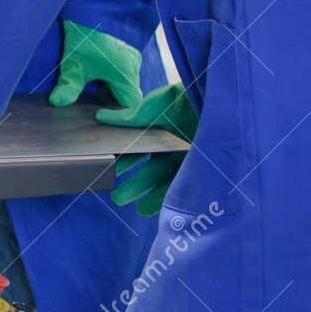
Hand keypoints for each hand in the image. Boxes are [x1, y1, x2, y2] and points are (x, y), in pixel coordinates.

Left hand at [49, 20, 143, 109]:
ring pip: (125, 83)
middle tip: (92, 104)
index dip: (118, 114)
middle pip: (127, 95)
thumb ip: (68, 87)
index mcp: (126, 75)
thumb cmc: (85, 37)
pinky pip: (123, 72)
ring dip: (111, 89)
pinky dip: (112, 78)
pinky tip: (96, 76)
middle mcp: (134, 67)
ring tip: (92, 90)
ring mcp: (132, 58)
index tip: (100, 114)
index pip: (131, 105)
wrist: (91, 9)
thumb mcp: (74, 64)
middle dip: (111, 102)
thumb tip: (57, 103)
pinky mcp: (127, 51)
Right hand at [95, 83, 198, 214]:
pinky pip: (179, 190)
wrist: (210, 105)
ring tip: (134, 208)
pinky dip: (165, 200)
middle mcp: (172, 148)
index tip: (109, 171)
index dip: (123, 162)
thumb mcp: (151, 108)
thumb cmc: (182, 101)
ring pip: (163, 182)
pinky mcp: (198, 171)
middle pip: (149, 171)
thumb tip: (100, 118)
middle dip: (133, 185)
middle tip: (117, 197)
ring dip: (147, 196)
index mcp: (159, 132)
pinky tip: (150, 209)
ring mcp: (185, 160)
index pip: (137, 151)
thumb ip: (128, 118)